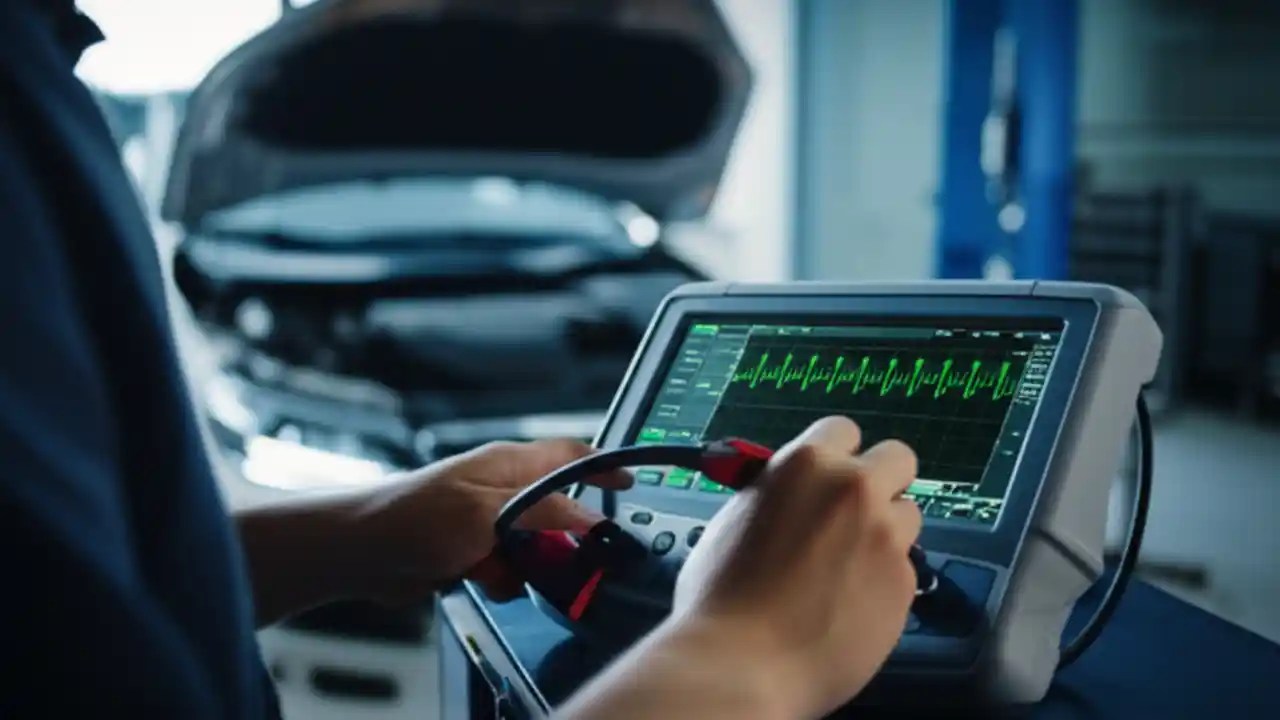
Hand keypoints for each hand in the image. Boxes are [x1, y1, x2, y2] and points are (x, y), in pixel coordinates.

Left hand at [355, 439, 630, 604]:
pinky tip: (483, 581)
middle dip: (562, 538)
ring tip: (504, 569)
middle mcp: (501, 489)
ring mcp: (487, 522)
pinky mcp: (472, 553)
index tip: (630, 483)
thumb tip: (592, 514)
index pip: (571, 456)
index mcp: (509, 464)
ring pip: (535, 547)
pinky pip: (509, 570)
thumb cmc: (413, 516)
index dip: (603, 468)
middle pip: (558, 511)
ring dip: (528, 566)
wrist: (361, 553)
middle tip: (570, 558)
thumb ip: (546, 511)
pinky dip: (503, 581)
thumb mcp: (491, 511)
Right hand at [673, 417, 922, 717]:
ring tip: (849, 566)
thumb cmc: (722, 598)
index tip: (831, 475)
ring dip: (886, 531)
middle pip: (898, 458)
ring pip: (908, 514)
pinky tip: (850, 602)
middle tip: (857, 511)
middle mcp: (853, 489)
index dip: (838, 455)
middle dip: (882, 480)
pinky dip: (884, 580)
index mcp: (806, 463)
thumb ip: (775, 494)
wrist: (743, 662)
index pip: (844, 429)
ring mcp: (885, 535)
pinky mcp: (904, 582)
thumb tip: (787, 493)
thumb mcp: (735, 517)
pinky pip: (905, 567)